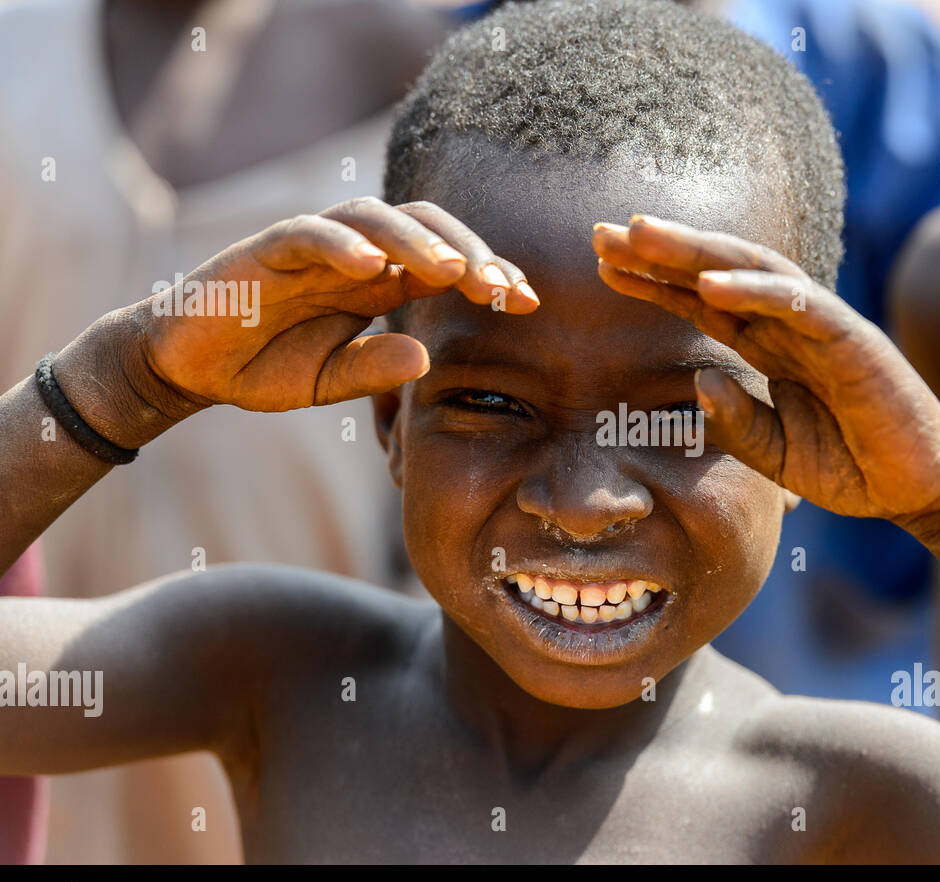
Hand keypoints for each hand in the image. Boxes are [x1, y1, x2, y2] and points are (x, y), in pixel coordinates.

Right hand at [137, 197, 537, 412]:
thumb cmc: (262, 365)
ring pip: (372, 218)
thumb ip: (373, 369)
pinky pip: (307, 233)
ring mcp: (310, 246)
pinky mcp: (265, 248)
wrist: (187, 365)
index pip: (445, 261)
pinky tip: (372, 266)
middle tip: (504, 288)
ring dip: (415, 241)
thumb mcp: (327, 381)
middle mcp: (353, 254)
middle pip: (423, 227)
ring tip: (450, 270)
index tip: (528, 303)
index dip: (488, 274)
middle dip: (469, 252)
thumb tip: (423, 356)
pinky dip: (340, 245)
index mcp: (378, 281)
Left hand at [593, 214, 939, 528]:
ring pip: (753, 271)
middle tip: (601, 231)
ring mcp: (823, 327)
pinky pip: (800, 306)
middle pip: (717, 273)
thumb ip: (736, 423)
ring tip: (643, 233)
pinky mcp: (854, 341)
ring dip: (696, 251)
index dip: (653, 281)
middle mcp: (790, 326)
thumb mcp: (777, 456)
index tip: (602, 265)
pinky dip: (754, 290)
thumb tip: (697, 385)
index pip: (701, 303)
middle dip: (660, 251)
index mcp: (770, 348)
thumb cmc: (852, 468)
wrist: (920, 489)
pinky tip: (709, 283)